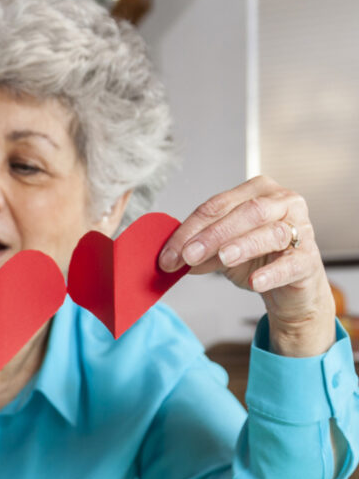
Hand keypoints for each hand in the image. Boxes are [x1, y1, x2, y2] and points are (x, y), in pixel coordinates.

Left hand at [159, 175, 335, 356]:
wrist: (289, 286)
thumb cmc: (256, 259)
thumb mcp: (220, 252)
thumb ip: (198, 250)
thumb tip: (171, 259)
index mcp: (256, 192)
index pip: (217, 205)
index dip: (189, 230)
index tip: (168, 254)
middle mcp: (283, 203)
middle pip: (246, 213)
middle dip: (212, 235)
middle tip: (188, 255)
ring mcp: (302, 229)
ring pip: (271, 233)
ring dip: (243, 245)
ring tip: (223, 258)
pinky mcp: (310, 260)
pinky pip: (292, 263)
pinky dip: (272, 273)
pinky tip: (256, 282)